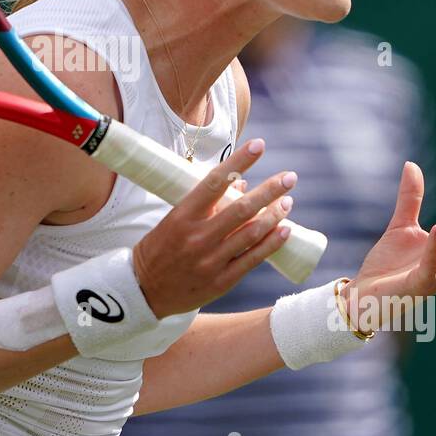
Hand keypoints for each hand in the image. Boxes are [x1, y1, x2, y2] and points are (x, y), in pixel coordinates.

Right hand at [133, 139, 294, 318]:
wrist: (145, 291)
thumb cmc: (160, 248)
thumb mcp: (175, 219)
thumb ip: (206, 202)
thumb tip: (242, 183)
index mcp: (182, 216)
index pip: (214, 182)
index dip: (239, 161)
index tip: (259, 145)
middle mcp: (197, 237)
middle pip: (241, 209)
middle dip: (270, 190)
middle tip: (290, 177)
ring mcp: (210, 261)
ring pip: (251, 233)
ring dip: (274, 215)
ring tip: (288, 201)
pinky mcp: (221, 282)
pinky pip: (252, 259)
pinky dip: (271, 243)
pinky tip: (285, 230)